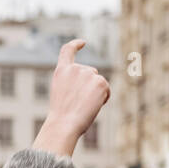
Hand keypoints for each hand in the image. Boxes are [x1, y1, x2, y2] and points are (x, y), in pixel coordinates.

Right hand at [33, 39, 110, 156]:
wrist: (64, 125)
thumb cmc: (61, 116)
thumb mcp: (62, 93)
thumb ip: (73, 83)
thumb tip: (91, 85)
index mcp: (61, 71)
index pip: (68, 51)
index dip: (76, 45)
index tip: (83, 42)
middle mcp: (75, 69)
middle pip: (90, 72)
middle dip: (89, 85)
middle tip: (79, 103)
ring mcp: (88, 74)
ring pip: (98, 81)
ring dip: (95, 93)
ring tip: (83, 106)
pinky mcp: (101, 82)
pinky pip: (106, 89)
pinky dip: (103, 98)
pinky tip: (93, 106)